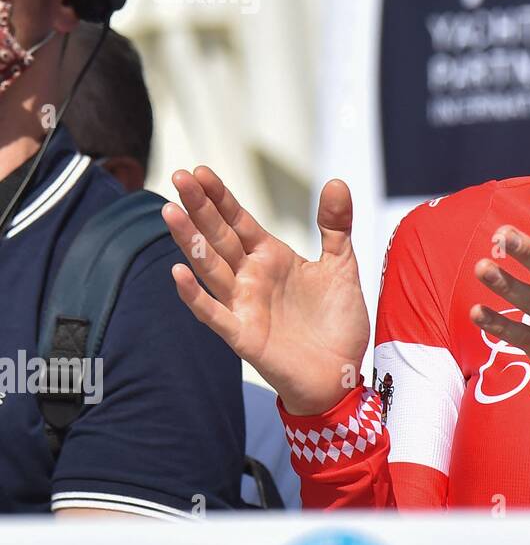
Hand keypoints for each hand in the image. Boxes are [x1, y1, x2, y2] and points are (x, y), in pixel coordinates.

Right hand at [162, 167, 370, 415]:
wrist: (343, 374)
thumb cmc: (337, 322)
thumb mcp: (341, 265)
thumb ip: (335, 225)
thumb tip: (336, 181)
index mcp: (270, 258)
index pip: (238, 221)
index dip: (220, 197)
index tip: (200, 171)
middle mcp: (250, 278)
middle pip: (219, 237)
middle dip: (200, 208)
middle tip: (179, 176)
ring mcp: (243, 306)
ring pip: (210, 268)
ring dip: (190, 242)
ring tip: (170, 211)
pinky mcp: (243, 336)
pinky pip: (214, 313)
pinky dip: (195, 295)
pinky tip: (178, 273)